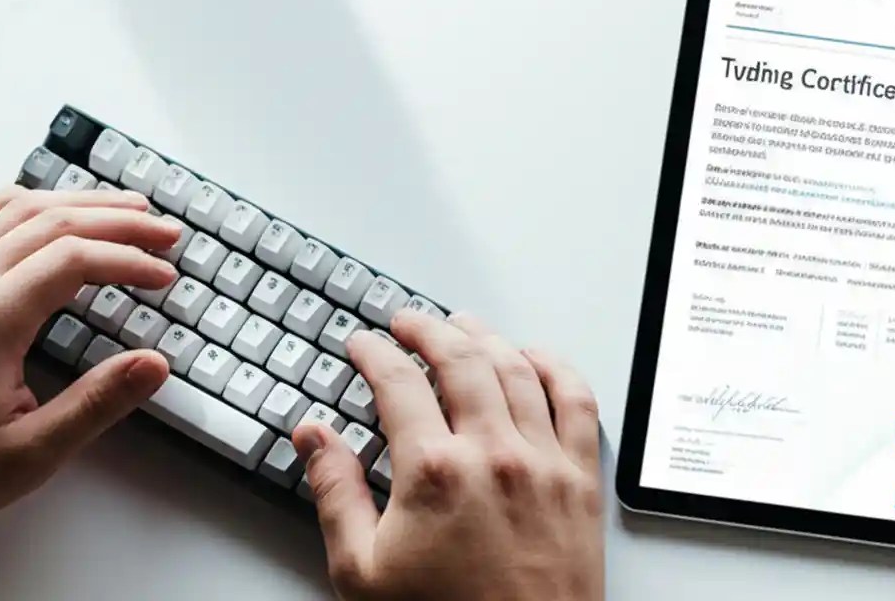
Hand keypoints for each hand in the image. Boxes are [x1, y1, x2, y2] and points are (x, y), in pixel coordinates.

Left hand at [0, 186, 180, 548]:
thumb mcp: (28, 454)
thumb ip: (96, 404)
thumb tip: (153, 365)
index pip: (73, 259)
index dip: (128, 259)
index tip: (164, 275)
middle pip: (51, 221)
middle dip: (118, 221)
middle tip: (165, 231)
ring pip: (16, 208)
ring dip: (77, 201)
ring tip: (125, 209)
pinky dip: (19, 199)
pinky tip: (43, 204)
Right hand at [292, 311, 603, 600]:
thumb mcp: (363, 572)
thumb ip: (336, 494)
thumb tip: (313, 438)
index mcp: (435, 472)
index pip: (397, 382)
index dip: (374, 352)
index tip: (363, 344)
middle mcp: (494, 454)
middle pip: (459, 358)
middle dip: (427, 329)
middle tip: (406, 322)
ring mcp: (544, 462)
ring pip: (515, 368)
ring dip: (484, 337)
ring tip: (462, 325)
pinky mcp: (580, 479)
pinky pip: (576, 400)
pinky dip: (555, 367)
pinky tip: (535, 357)